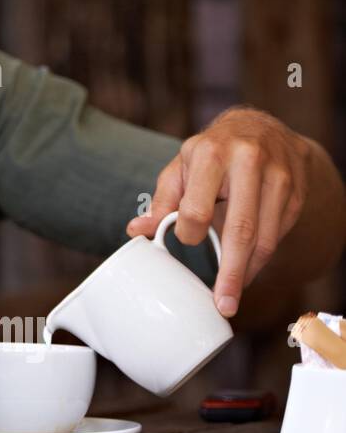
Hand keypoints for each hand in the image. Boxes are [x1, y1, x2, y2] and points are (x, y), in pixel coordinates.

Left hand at [125, 107, 309, 317]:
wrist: (262, 128)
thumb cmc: (212, 152)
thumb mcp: (181, 167)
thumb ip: (162, 200)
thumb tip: (136, 231)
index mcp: (210, 154)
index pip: (196, 208)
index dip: (189, 232)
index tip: (186, 241)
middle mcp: (248, 163)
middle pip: (240, 229)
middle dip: (231, 273)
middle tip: (223, 304)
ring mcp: (278, 177)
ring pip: (265, 237)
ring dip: (249, 272)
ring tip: (233, 295)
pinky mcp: (296, 193)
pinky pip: (279, 234)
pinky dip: (263, 258)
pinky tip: (249, 269)